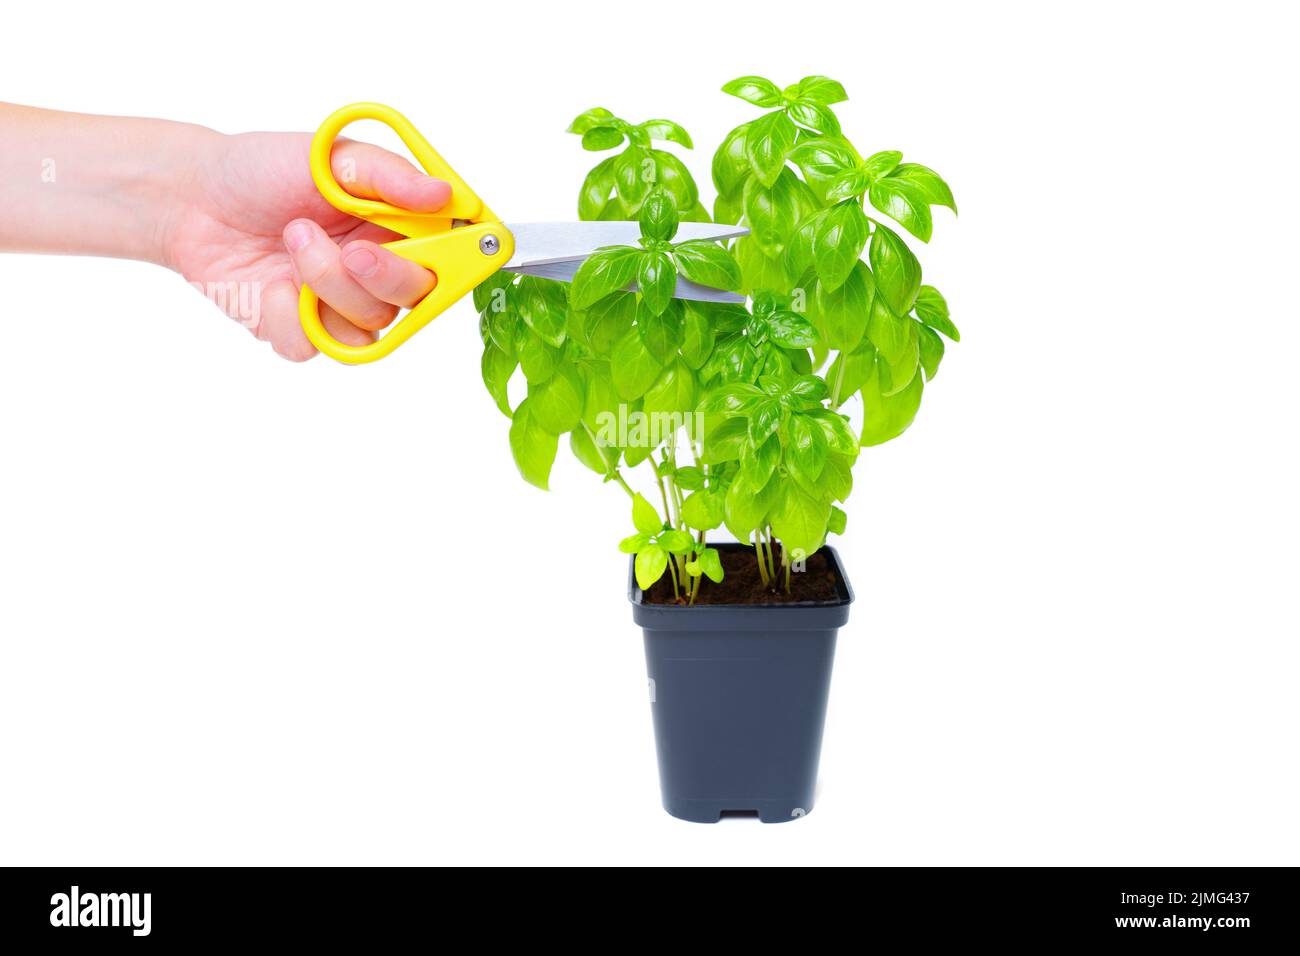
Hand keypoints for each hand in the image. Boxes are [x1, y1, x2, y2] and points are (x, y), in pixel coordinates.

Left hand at [164, 131, 447, 360]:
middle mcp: (380, 269)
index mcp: (401, 226)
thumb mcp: (330, 156)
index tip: (449, 253)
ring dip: (327, 281)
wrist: (194, 200)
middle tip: (354, 252)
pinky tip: (272, 281)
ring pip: (368, 322)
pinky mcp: (305, 331)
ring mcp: (344, 304)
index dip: (462, 259)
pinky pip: (316, 344)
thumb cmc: (263, 170)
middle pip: (417, 297)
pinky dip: (289, 313)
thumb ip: (390, 175)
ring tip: (292, 238)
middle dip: (386, 276)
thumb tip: (445, 195)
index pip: (453, 254)